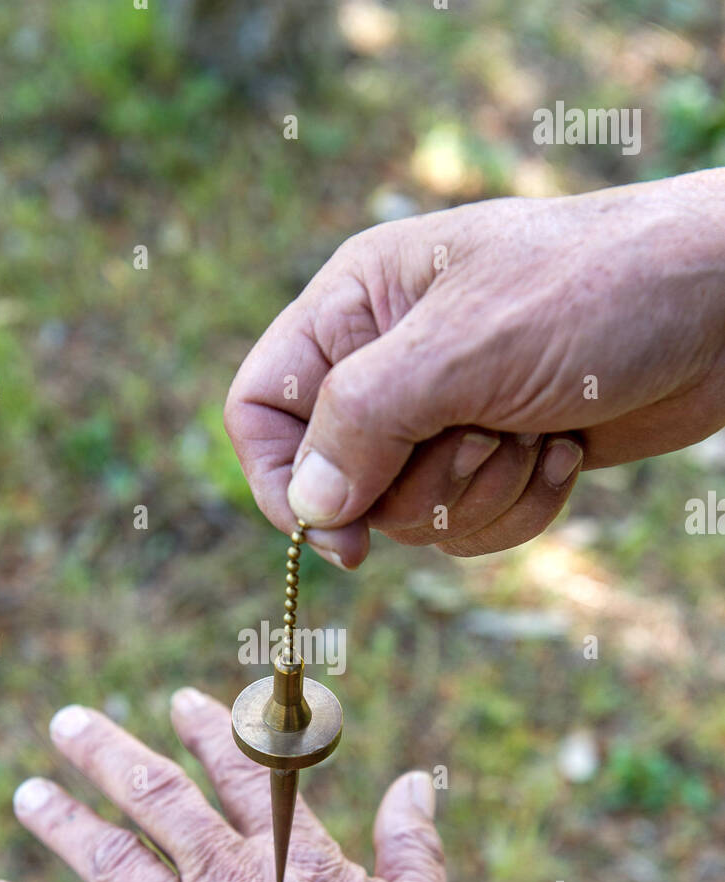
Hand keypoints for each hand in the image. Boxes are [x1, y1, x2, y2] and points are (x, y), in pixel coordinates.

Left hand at [0, 689, 480, 881]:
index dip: (209, 732)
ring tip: (28, 792)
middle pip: (158, 798)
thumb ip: (413, 846)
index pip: (242, 775)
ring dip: (63, 820)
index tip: (179, 702)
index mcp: (296, 863)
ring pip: (108, 860)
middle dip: (110, 754)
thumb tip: (415, 781)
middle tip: (69, 722)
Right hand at [224, 169, 724, 563]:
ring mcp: (445, 416)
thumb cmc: (596, 291)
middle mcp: (389, 366)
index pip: (260, 407)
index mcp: (355, 308)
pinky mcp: (497, 457)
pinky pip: (469, 528)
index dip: (281, 479)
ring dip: (481, 494)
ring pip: (410, 516)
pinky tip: (564, 452)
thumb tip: (311, 507)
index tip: (340, 531)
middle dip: (422, 483)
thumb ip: (365, 420)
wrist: (721, 309)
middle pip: (342, 483)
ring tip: (537, 433)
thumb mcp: (465, 346)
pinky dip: (521, 507)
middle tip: (485, 436)